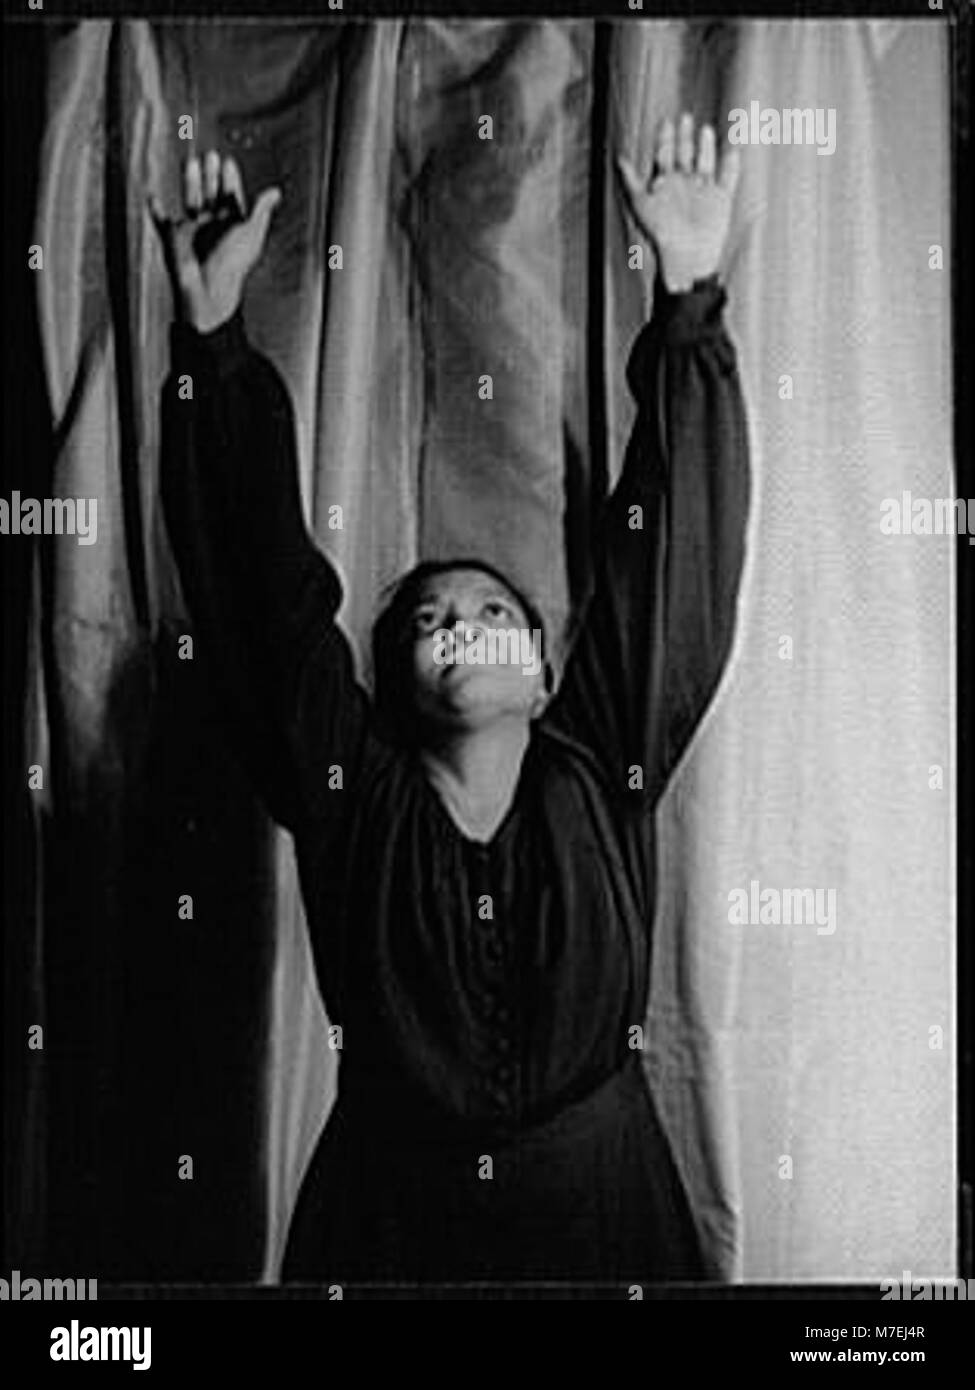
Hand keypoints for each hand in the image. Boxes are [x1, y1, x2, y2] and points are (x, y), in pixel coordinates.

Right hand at [149, 151, 281, 333]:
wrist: (206, 288)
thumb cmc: (232, 264)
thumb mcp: (251, 233)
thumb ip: (261, 210)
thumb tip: (275, 191)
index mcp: (232, 227)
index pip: (231, 197)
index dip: (230, 180)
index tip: (228, 161)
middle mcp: (212, 227)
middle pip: (211, 195)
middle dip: (211, 176)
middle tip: (210, 156)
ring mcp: (193, 232)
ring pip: (191, 200)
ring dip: (191, 182)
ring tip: (191, 162)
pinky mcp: (174, 238)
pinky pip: (161, 221)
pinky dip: (155, 209)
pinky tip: (152, 195)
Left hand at [618, 113, 739, 292]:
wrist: (686, 255)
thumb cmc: (660, 232)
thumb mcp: (641, 203)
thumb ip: (631, 180)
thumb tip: (619, 158)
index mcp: (665, 182)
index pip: (664, 154)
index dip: (665, 138)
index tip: (666, 122)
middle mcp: (684, 183)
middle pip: (684, 153)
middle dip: (684, 136)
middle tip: (685, 118)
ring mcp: (704, 189)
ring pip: (706, 161)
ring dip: (706, 147)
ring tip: (704, 131)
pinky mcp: (722, 198)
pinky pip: (729, 176)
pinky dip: (732, 163)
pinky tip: (733, 148)